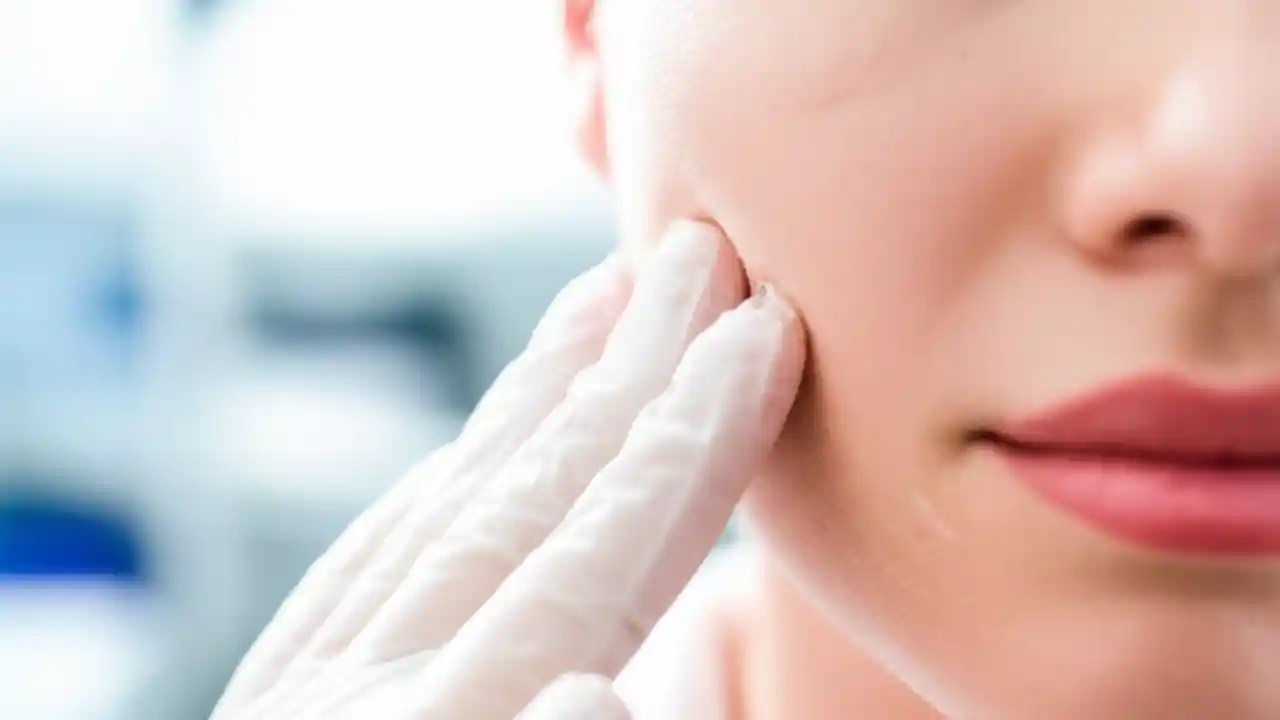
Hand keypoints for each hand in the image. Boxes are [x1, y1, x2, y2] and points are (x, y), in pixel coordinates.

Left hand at [212, 221, 806, 718]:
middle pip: (525, 499)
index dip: (691, 443)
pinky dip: (433, 490)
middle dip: (629, 373)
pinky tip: (469, 449)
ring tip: (599, 301)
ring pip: (440, 513)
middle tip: (697, 255)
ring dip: (536, 401)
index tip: (760, 331)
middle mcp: (365, 693)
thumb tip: (592, 686)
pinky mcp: (268, 706)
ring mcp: (306, 695)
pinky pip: (357, 569)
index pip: (597, 561)